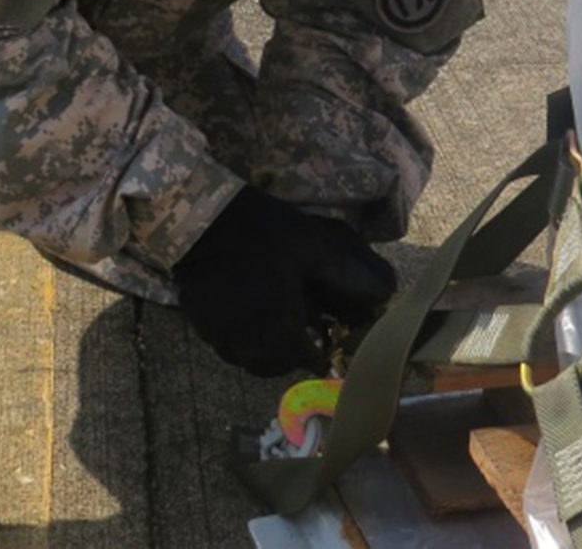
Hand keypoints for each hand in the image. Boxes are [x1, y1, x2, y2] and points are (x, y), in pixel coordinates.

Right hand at [173, 187, 395, 376]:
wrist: (200, 217)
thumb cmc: (262, 232)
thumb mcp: (313, 246)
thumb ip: (348, 275)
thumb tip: (384, 296)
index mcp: (276, 328)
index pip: (302, 360)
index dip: (316, 353)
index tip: (323, 341)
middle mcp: (244, 341)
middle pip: (269, 365)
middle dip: (287, 354)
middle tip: (298, 332)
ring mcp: (216, 332)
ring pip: (244, 356)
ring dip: (261, 347)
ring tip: (271, 320)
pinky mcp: (197, 319)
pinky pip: (223, 341)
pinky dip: (238, 334)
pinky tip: (245, 308)